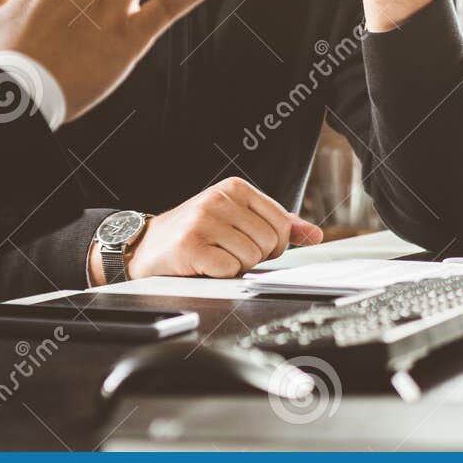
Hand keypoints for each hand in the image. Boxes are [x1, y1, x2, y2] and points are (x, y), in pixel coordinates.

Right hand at [89, 177, 323, 284]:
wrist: (146, 246)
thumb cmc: (196, 233)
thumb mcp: (237, 218)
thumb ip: (277, 224)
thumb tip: (315, 235)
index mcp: (234, 187)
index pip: (282, 223)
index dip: (273, 244)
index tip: (250, 243)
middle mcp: (219, 198)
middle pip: (269, 243)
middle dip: (254, 257)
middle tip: (228, 251)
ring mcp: (203, 220)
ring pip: (250, 258)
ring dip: (235, 266)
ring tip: (214, 256)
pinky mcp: (191, 245)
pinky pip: (229, 270)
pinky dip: (220, 274)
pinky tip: (203, 264)